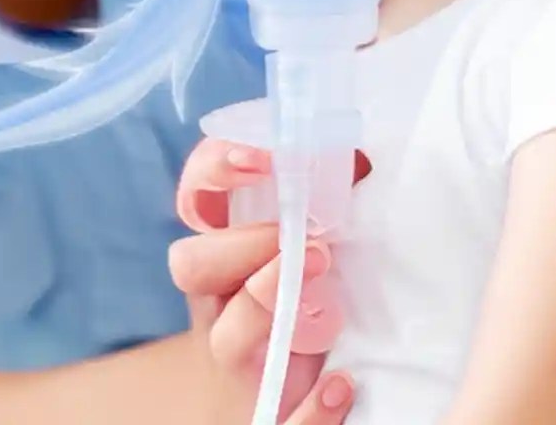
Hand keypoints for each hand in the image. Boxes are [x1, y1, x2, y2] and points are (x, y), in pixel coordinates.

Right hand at [169, 139, 358, 419]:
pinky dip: (310, 408)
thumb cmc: (303, 309)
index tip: (260, 159)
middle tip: (311, 242)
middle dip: (242, 246)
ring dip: (266, 306)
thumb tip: (364, 158)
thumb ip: (317, 210)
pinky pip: (277, 420)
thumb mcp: (301, 254)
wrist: (274, 394)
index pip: (196, 202)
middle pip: (192, 265)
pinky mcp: (266, 412)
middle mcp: (219, 305)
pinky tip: (343, 385)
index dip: (212, 173)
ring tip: (322, 278)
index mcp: (225, 255)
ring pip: (226, 339)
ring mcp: (237, 359)